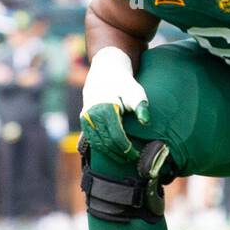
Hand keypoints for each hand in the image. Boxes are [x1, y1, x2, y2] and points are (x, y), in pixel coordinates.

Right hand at [80, 47, 149, 161]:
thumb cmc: (124, 82)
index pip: (116, 137)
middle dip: (119, 154)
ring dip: (109, 154)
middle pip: (106, 143)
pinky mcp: (84, 119)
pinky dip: (99, 148)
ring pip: (96, 143)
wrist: (106, 69)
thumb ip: (141, 106)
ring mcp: (86, 118)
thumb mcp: (136, 91)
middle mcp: (92, 115)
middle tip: (132, 160)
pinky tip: (109, 154)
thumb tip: (146, 122)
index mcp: (105, 110)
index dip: (127, 149)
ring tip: (123, 158)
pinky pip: (90, 138)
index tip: (137, 155)